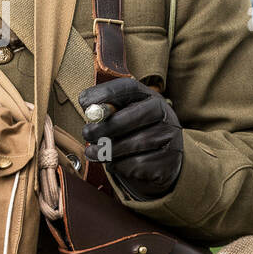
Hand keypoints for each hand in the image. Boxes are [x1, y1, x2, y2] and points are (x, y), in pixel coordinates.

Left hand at [79, 77, 183, 199]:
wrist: (160, 162)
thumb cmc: (133, 133)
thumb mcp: (123, 116)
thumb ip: (106, 111)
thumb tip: (89, 110)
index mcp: (150, 96)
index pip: (128, 87)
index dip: (104, 93)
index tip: (83, 103)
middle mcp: (164, 112)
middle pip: (131, 117)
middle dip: (103, 127)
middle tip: (86, 134)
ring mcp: (169, 136)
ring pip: (133, 143)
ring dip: (106, 150)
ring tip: (92, 152)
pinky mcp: (167, 160)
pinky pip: (137, 164)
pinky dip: (119, 165)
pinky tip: (114, 163)